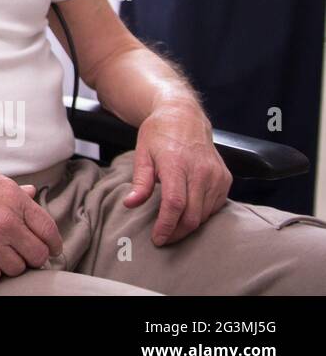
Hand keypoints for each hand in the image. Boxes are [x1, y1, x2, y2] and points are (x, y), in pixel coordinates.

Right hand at [0, 151, 62, 281]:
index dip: (54, 243)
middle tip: (25, 251)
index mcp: (15, 200)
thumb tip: (32, 194)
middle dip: (33, 256)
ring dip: (11, 263)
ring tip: (2, 252)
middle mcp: (5, 221)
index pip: (49, 231)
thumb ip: (17, 193)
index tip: (52, 248)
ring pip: (16, 268)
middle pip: (37, 255)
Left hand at [123, 101, 230, 245]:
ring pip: (205, 214)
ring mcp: (216, 175)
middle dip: (177, 232)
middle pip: (192, 215)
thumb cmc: (159, 135)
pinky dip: (202, 214)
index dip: (166, 226)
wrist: (184, 116)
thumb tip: (131, 204)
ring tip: (173, 225)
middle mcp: (200, 171)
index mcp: (176, 164)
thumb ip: (140, 182)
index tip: (157, 239)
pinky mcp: (225, 178)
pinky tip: (189, 211)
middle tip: (163, 237)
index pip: (175, 204)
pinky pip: (216, 206)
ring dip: (189, 225)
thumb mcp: (142, 154)